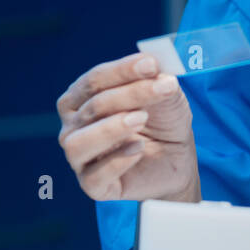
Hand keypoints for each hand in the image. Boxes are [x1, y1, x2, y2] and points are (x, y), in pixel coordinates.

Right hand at [56, 52, 201, 202]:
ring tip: (141, 119)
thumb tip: (153, 66)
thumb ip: (158, 79)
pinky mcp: (93, 185)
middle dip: (131, 94)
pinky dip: (117, 161)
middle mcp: (73, 126)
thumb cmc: (162, 121)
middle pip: (93, 106)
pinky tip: (138, 150)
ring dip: (111, 128)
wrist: (176, 159)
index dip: (123, 70)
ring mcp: (79, 157)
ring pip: (78, 142)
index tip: (151, 64)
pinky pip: (94, 176)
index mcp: (81, 98)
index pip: (95, 80)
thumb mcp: (165, 95)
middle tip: (162, 88)